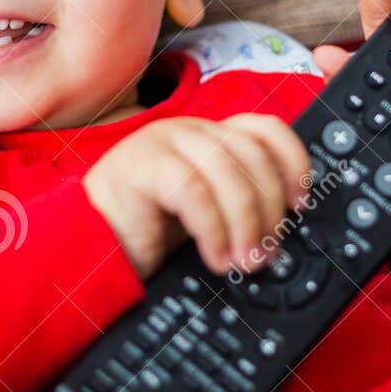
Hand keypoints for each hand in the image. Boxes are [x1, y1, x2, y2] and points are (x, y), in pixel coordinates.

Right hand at [83, 114, 312, 280]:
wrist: (90, 245)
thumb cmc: (145, 231)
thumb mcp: (206, 215)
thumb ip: (238, 206)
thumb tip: (281, 232)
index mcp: (210, 137)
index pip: (266, 129)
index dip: (293, 162)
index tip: (300, 204)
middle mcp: (189, 131)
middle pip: (252, 154)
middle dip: (268, 209)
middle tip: (266, 253)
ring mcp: (163, 142)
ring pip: (226, 171)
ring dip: (244, 223)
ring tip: (242, 261)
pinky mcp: (140, 164)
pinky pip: (194, 192)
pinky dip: (213, 229)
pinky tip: (214, 256)